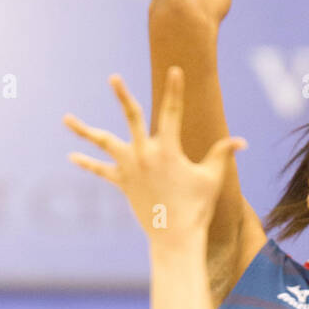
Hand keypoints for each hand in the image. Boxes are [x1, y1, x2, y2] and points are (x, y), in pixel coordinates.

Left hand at [64, 66, 246, 243]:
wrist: (174, 238)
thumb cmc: (197, 207)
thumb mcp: (212, 178)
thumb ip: (222, 154)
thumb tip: (242, 141)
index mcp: (168, 150)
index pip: (173, 112)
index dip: (175, 90)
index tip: (175, 70)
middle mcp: (145, 154)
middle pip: (132, 118)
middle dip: (122, 96)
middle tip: (113, 77)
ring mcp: (130, 168)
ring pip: (104, 143)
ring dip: (84, 130)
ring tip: (66, 119)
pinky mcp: (122, 183)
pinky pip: (102, 171)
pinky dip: (88, 164)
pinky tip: (72, 156)